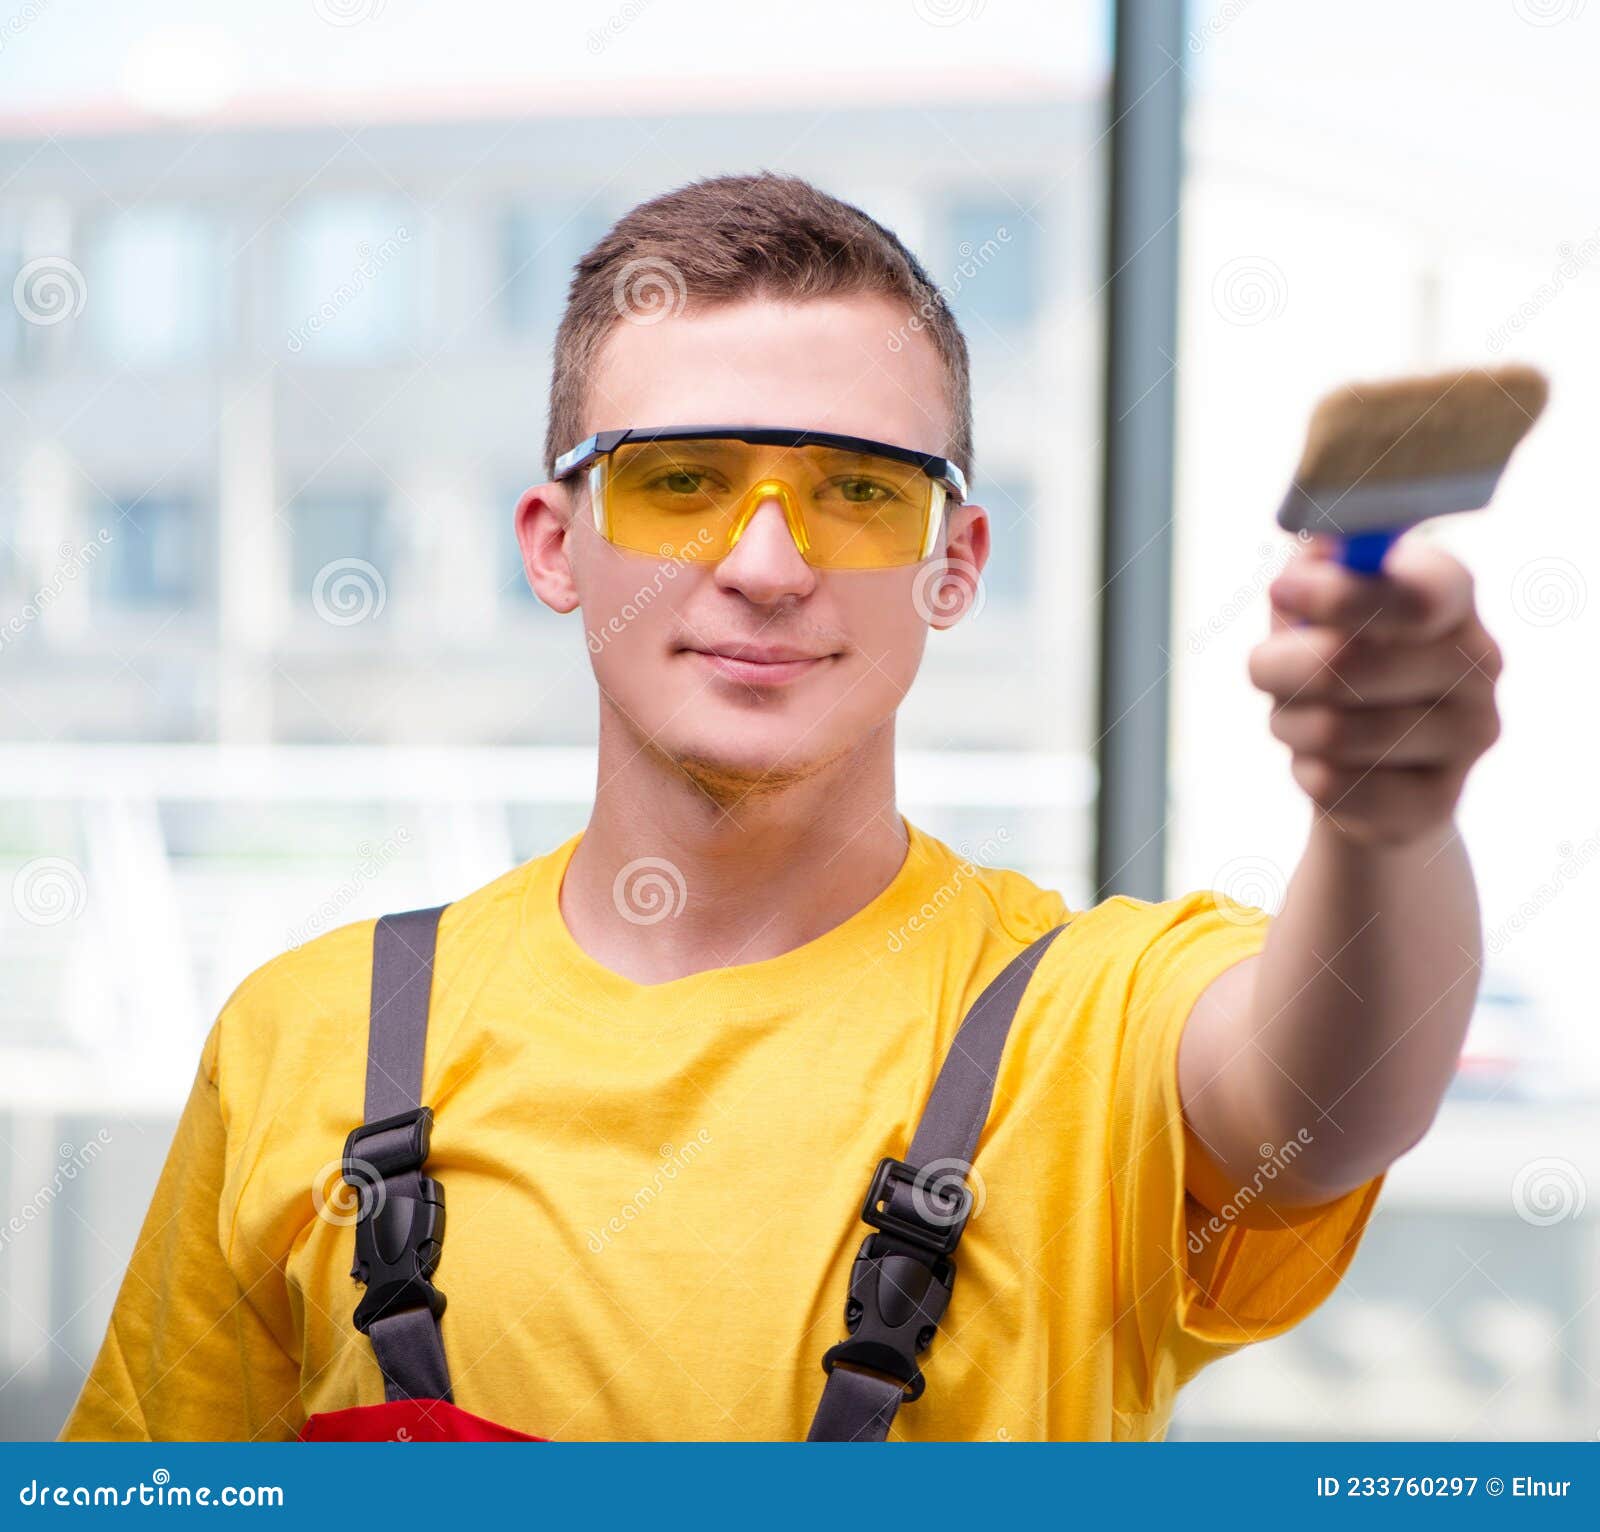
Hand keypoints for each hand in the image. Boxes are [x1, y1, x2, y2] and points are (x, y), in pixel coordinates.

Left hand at [1249, 535, 1501, 845]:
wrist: (1366, 768)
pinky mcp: (1440, 800)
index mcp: (1451, 596)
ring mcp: (1470, 735)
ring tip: (1297, 719)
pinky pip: (1335, 787)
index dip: (1338, 596)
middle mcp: (1478, 661)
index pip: (1416, 593)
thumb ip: (1311, 569)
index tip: (1282, 592)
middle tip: (1266, 671)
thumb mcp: (1313, 605)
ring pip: (1333, 731)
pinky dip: (1305, 772)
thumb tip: (1299, 575)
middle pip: (1348, 664)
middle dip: (1279, 669)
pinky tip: (1324, 764)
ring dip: (1288, 723)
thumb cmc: (1330, 662)